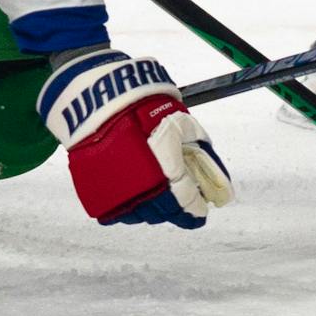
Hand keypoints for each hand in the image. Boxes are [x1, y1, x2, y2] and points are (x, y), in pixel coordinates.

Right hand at [40, 49, 234, 227]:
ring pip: (140, 215)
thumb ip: (202, 153)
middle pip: (163, 213)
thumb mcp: (184, 125)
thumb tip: (218, 180)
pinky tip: (134, 191)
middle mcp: (140, 190)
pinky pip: (117, 211)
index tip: (200, 213)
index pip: (185, 204)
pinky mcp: (96, 193)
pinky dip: (128, 205)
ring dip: (151, 207)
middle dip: (175, 208)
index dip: (195, 211)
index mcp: (164, 174)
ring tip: (156, 190)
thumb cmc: (144, 108)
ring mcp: (115, 194)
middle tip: (180, 198)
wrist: (101, 99)